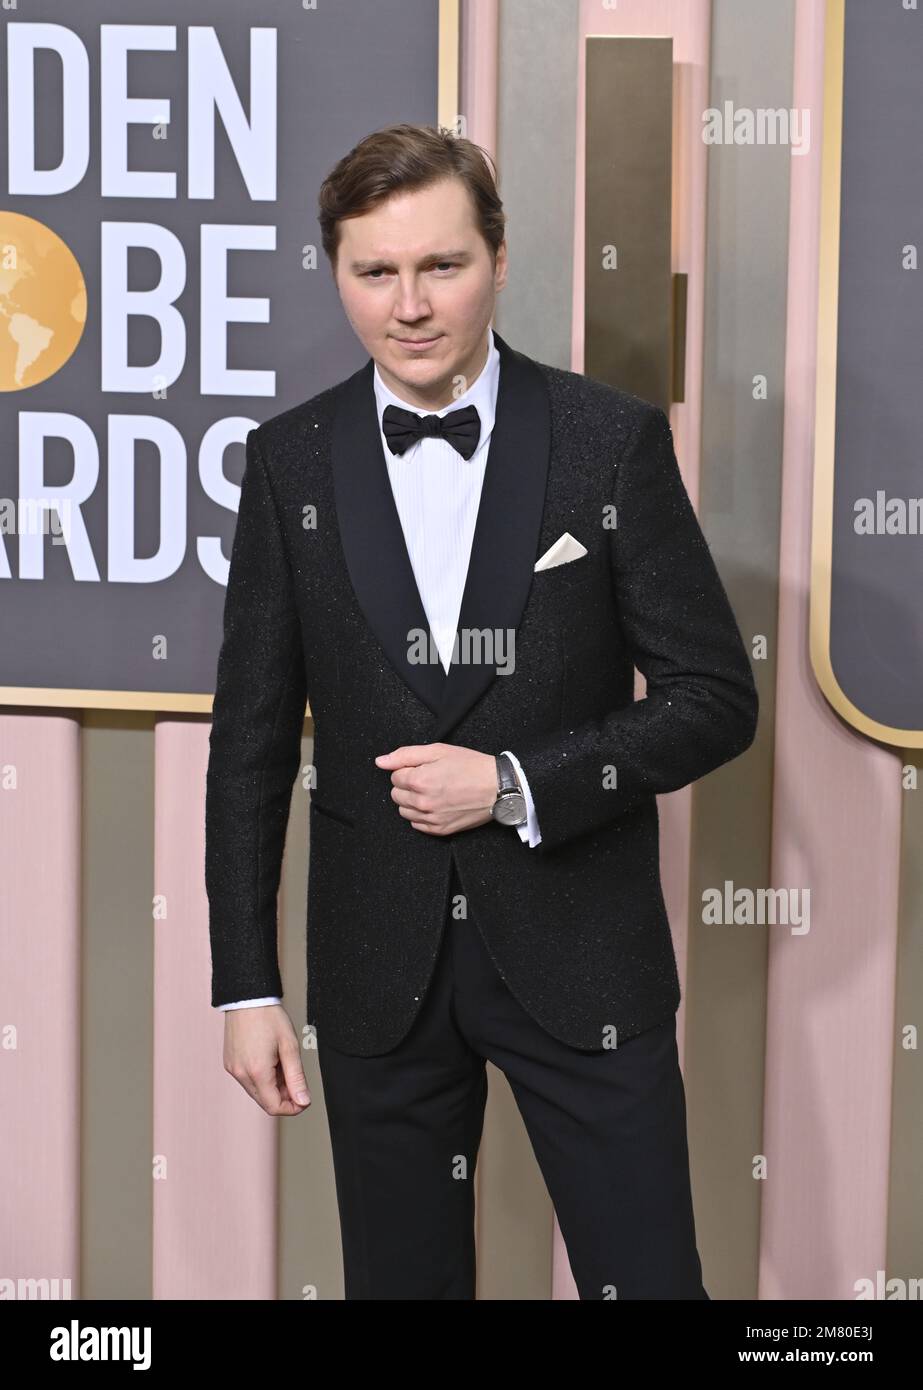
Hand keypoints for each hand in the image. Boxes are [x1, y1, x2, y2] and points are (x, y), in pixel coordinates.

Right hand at [223, 1004, 310, 1115]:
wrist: (247, 998)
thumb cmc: (269, 1017)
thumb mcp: (290, 1046)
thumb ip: (297, 1077)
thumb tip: (303, 1101)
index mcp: (257, 1071)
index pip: (274, 1107)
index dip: (292, 1108)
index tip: (303, 1099)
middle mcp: (241, 1074)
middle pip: (265, 1101)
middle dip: (283, 1096)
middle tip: (295, 1078)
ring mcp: (233, 1069)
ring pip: (256, 1092)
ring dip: (272, 1087)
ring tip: (282, 1064)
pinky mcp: (230, 1063)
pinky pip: (247, 1080)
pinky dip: (261, 1078)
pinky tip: (269, 1061)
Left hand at [375, 743, 496, 835]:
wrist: (498, 788)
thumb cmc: (472, 766)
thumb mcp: (438, 750)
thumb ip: (405, 755)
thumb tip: (381, 761)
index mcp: (420, 780)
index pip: (394, 777)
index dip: (408, 770)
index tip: (424, 768)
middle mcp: (423, 802)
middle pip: (396, 795)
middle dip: (407, 785)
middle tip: (429, 778)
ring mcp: (431, 818)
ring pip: (404, 811)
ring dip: (412, 801)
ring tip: (433, 791)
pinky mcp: (440, 830)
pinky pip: (416, 825)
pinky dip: (421, 815)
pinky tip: (436, 804)